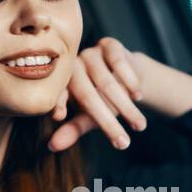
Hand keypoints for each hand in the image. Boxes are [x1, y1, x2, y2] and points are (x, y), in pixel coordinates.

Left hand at [48, 37, 150, 151]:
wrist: (128, 79)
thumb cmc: (104, 101)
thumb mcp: (89, 117)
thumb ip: (73, 129)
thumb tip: (52, 147)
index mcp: (62, 83)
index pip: (59, 95)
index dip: (59, 104)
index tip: (59, 117)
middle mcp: (73, 66)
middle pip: (87, 94)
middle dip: (107, 121)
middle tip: (124, 144)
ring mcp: (91, 54)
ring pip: (106, 82)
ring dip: (126, 106)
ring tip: (139, 126)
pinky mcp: (109, 45)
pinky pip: (118, 62)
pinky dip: (129, 81)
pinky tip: (138, 96)